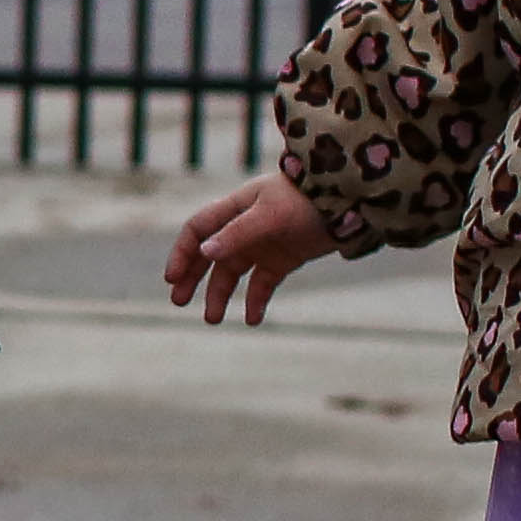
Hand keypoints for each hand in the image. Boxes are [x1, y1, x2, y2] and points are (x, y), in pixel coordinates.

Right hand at [162, 174, 334, 327]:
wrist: (347, 201)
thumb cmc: (304, 200)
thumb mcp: (268, 216)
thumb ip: (237, 234)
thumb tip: (205, 253)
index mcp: (235, 208)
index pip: (198, 231)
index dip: (182, 253)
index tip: (172, 279)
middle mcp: (244, 227)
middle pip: (209, 255)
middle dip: (192, 278)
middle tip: (178, 302)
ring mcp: (263, 245)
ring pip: (233, 273)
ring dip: (220, 294)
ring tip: (213, 319)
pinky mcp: (283, 260)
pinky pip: (262, 284)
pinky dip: (255, 301)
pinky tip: (251, 319)